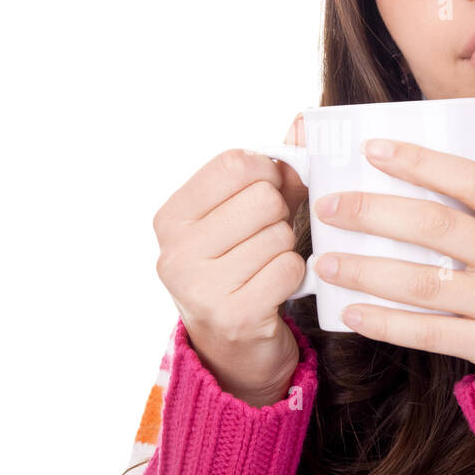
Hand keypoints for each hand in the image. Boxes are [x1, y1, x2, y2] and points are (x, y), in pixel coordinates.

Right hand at [151, 111, 309, 406]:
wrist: (233, 352)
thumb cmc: (242, 269)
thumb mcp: (244, 216)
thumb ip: (272, 170)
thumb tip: (303, 122)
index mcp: (172, 217)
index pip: (234, 162)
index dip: (268, 171)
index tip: (270, 190)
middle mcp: (175, 251)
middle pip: (262, 197)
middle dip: (279, 215)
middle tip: (266, 238)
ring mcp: (199, 287)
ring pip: (279, 234)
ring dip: (286, 249)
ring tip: (266, 267)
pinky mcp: (233, 315)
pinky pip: (289, 268)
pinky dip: (294, 276)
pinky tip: (275, 289)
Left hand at [310, 137, 474, 377]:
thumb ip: (474, 214)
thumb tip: (392, 182)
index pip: (471, 180)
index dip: (420, 161)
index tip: (372, 150)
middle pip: (437, 227)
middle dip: (374, 213)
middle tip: (329, 207)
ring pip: (423, 283)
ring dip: (366, 270)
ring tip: (326, 263)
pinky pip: (428, 333)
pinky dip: (384, 323)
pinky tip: (351, 312)